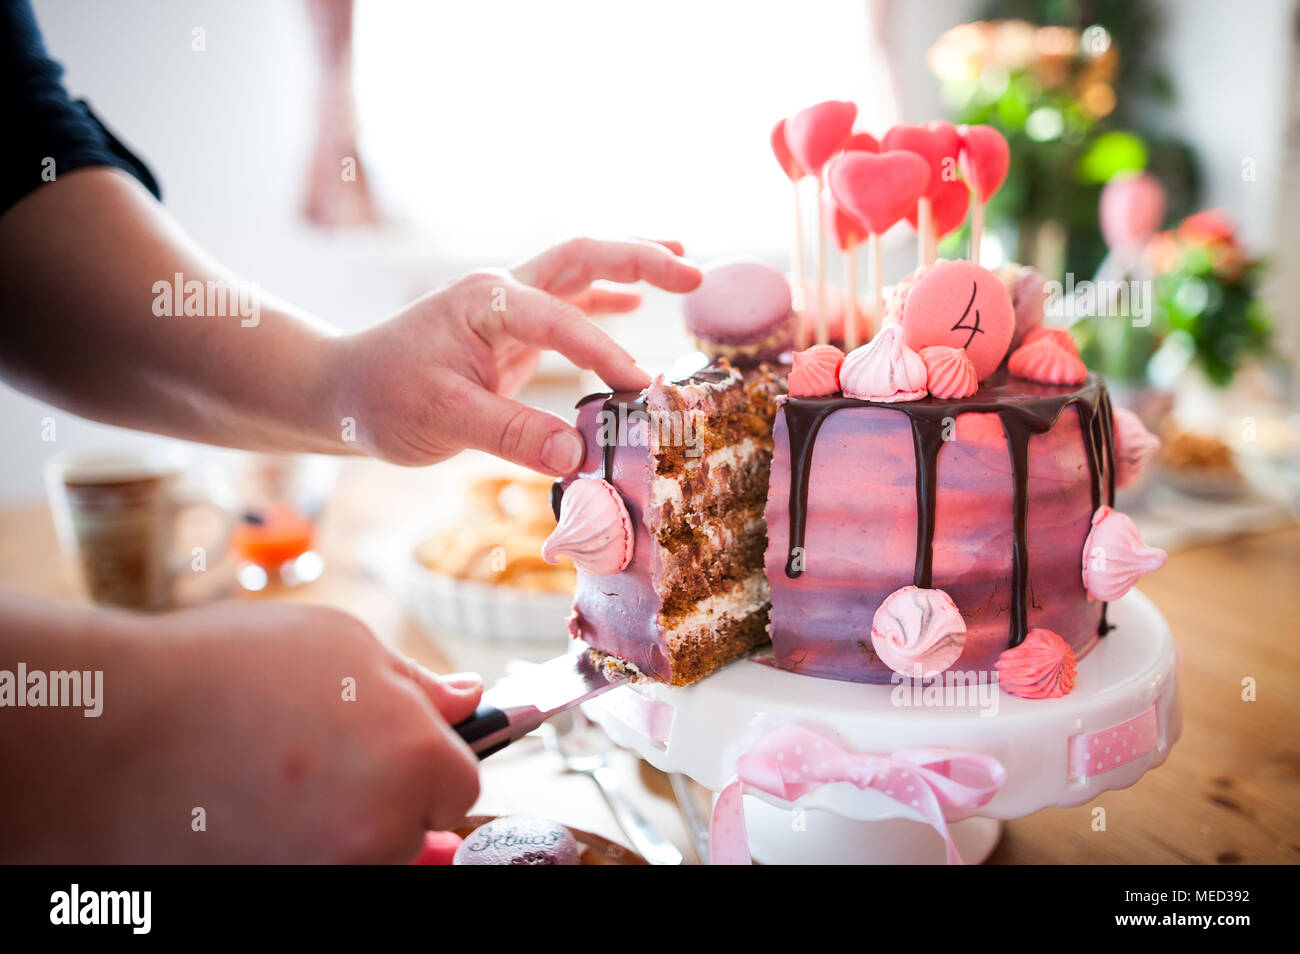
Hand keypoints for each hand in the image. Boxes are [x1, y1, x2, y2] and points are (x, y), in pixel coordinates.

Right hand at [2, 599, 481, 862]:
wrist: (114, 730)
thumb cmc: (232, 669)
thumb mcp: (344, 646)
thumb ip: (418, 685)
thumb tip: (469, 702)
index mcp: (414, 761)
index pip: (462, 785)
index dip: (430, 757)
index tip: (393, 739)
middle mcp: (380, 831)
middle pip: (415, 828)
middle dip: (386, 792)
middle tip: (321, 749)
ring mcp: (326, 874)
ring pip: (363, 853)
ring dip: (337, 822)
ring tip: (278, 773)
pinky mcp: (276, 892)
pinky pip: (312, 866)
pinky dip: (294, 843)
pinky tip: (253, 802)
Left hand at [330, 237, 701, 473]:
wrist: (345, 392)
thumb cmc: (382, 399)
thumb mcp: (441, 419)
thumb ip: (509, 433)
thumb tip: (576, 454)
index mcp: (484, 301)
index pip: (558, 318)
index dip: (602, 351)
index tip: (640, 387)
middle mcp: (502, 292)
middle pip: (582, 255)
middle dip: (639, 258)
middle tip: (692, 270)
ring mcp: (509, 309)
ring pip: (581, 271)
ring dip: (632, 266)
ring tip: (685, 268)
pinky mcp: (513, 333)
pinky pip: (570, 306)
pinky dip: (606, 302)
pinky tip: (637, 308)